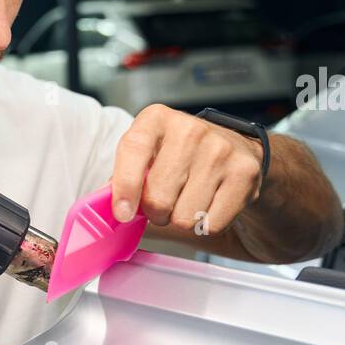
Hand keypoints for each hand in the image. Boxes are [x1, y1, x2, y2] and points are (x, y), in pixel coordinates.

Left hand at [111, 104, 263, 236]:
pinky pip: (212, 223)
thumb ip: (121, 179)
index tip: (122, 214)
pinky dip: (206, 225)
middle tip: (163, 204)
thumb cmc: (178, 157)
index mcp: (155, 119)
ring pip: (185, 216)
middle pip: (158, 198)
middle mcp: (189, 129)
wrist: (234, 149)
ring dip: (181, 219)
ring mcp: (220, 149)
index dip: (125, 187)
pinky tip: (209, 203)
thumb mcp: (146, 155)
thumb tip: (100, 207)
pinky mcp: (244, 172)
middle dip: (156, 212)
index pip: (134, 149)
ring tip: (188, 200)